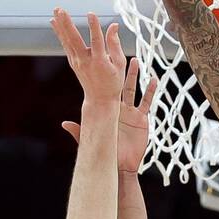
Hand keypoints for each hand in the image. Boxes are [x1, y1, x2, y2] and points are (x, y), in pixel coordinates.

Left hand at [51, 8, 126, 107]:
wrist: (100, 100)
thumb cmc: (113, 82)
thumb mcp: (120, 65)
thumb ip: (115, 44)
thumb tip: (114, 26)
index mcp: (100, 62)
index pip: (97, 42)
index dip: (94, 27)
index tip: (91, 13)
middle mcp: (86, 61)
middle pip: (75, 40)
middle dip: (67, 24)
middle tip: (61, 10)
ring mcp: (77, 62)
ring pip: (67, 41)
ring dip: (61, 25)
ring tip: (56, 10)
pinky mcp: (73, 62)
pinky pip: (65, 45)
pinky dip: (60, 33)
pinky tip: (55, 22)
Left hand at [63, 56, 157, 172]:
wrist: (121, 165)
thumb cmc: (106, 152)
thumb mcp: (93, 138)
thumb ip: (80, 130)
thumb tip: (65, 124)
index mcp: (107, 110)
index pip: (106, 89)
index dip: (105, 77)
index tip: (102, 63)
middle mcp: (119, 109)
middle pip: (120, 85)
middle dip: (121, 70)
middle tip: (120, 53)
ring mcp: (131, 113)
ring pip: (134, 89)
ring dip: (135, 76)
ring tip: (136, 60)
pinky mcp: (142, 119)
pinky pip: (147, 102)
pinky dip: (151, 91)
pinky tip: (153, 80)